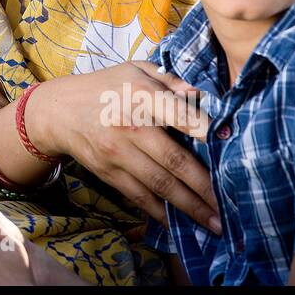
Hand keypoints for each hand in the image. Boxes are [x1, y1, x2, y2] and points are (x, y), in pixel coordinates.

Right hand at [28, 62, 220, 232]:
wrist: (57, 111)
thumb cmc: (105, 86)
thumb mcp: (135, 69)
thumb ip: (170, 80)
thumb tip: (201, 95)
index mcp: (141, 95)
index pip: (181, 116)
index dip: (209, 134)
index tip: (236, 151)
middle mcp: (130, 126)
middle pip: (175, 160)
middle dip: (207, 187)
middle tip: (235, 205)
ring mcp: (118, 153)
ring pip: (160, 185)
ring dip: (190, 207)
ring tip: (216, 224)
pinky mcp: (108, 173)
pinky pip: (140, 197)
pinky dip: (162, 213)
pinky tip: (182, 224)